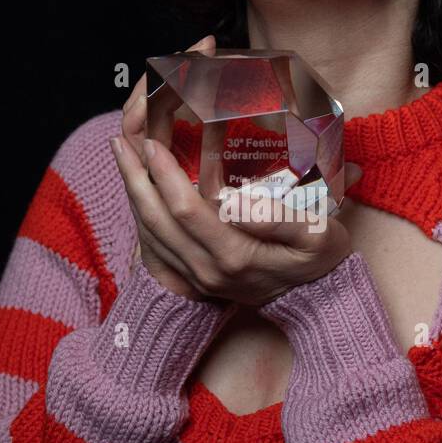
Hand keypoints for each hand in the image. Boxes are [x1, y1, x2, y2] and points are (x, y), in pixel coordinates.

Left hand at [109, 38, 362, 306]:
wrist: (318, 301)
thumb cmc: (320, 261)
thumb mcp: (316, 236)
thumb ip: (277, 218)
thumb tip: (237, 200)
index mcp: (234, 256)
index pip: (185, 210)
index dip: (166, 175)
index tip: (153, 144)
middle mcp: (207, 271)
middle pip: (157, 222)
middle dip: (136, 179)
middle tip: (121, 142)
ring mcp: (198, 277)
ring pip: (151, 234)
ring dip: (134, 193)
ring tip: (123, 156)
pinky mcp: (195, 278)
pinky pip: (157, 245)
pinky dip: (143, 213)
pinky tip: (139, 188)